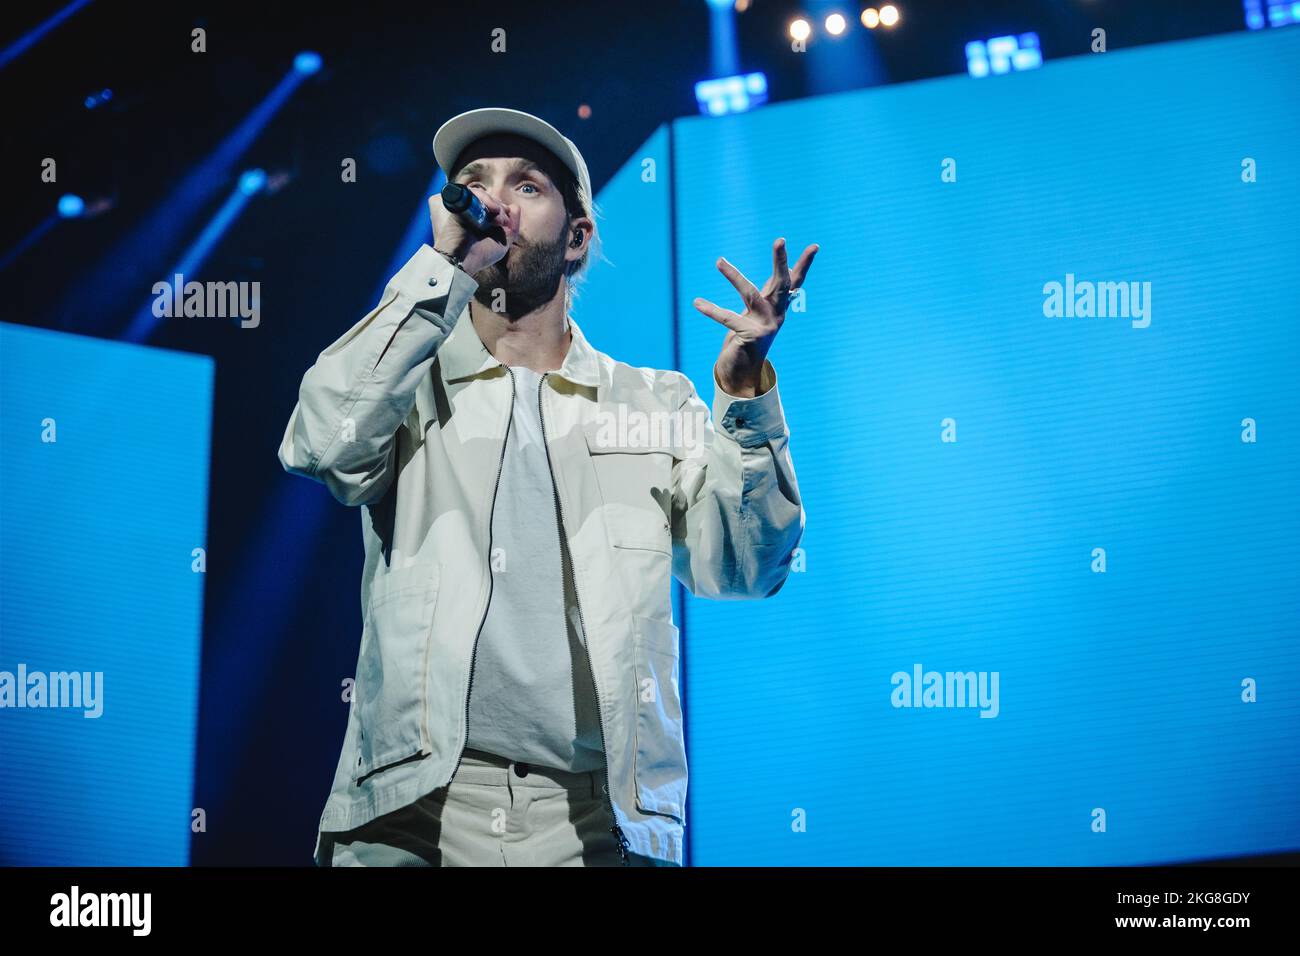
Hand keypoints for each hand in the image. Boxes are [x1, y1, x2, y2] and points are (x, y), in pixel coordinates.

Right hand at [427, 189, 514, 274]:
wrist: (463, 260)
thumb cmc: (482, 254)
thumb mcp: (504, 242)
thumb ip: (513, 225)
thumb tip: (514, 206)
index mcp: (486, 221)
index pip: (498, 206)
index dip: (505, 210)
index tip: (506, 223)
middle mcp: (476, 213)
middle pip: (491, 199)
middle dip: (501, 208)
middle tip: (502, 223)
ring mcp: (467, 208)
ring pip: (483, 195)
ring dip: (494, 203)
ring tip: (497, 217)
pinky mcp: (458, 205)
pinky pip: (471, 193)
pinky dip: (484, 198)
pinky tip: (491, 209)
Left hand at [692, 237, 817, 396]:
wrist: (742, 373)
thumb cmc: (747, 338)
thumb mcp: (758, 313)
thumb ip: (768, 293)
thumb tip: (785, 271)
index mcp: (779, 307)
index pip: (794, 281)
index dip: (804, 264)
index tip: (815, 246)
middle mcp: (776, 315)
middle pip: (782, 283)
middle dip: (780, 261)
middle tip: (780, 240)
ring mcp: (765, 326)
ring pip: (750, 294)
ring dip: (734, 276)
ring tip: (719, 261)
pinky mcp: (750, 336)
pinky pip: (728, 318)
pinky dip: (711, 310)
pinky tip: (697, 303)